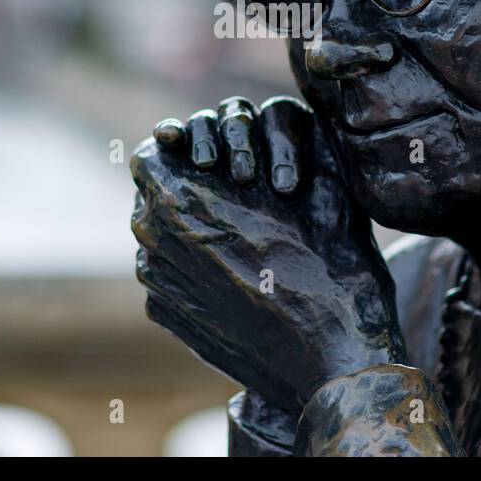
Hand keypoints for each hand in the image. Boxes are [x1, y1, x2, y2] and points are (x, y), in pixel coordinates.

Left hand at [130, 95, 405, 416]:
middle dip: (184, 188)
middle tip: (230, 194)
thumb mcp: (312, 180)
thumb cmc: (329, 262)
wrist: (328, 358)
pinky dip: (191, 266)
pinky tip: (237, 274)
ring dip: (187, 228)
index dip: (182, 150)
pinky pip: (168, 273)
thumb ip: (267, 143)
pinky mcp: (164, 315)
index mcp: (178, 196)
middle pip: (151, 194)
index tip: (208, 159)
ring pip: (157, 234)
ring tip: (239, 236)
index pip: (152, 152)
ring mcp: (155, 281)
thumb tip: (248, 122)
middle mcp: (152, 238)